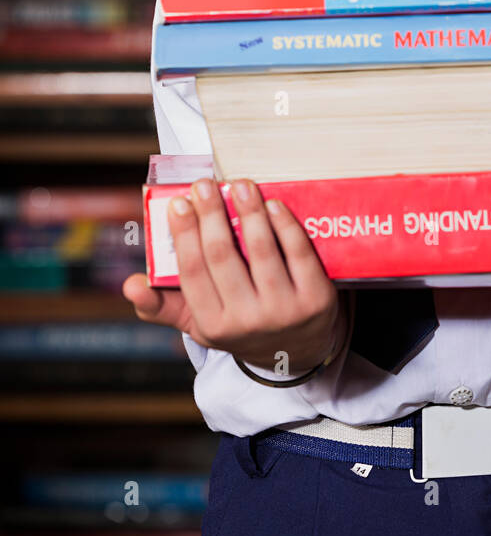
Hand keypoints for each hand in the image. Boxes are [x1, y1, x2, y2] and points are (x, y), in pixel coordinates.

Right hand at [123, 178, 343, 375]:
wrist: (297, 351)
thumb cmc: (240, 325)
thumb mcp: (200, 325)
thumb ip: (163, 306)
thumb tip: (130, 285)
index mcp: (212, 324)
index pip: (192, 273)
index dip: (184, 235)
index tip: (179, 202)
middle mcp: (247, 320)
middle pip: (223, 257)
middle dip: (211, 214)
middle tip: (204, 184)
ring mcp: (284, 311)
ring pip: (261, 251)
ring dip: (248, 213)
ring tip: (240, 184)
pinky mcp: (316, 299)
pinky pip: (298, 254)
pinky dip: (285, 226)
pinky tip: (273, 205)